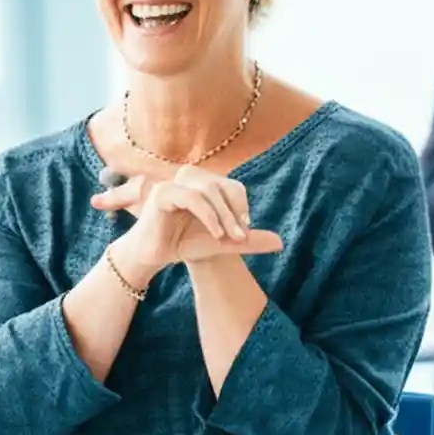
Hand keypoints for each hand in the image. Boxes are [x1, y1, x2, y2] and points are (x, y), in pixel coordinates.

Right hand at [90, 165, 282, 275]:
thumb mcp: (222, 242)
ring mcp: (174, 183)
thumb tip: (280, 243)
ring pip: (208, 190)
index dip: (241, 206)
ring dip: (223, 215)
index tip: (246, 230)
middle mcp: (189, 178)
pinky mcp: (163, 193)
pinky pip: (192, 198)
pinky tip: (216, 233)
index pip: (231, 186)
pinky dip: (208, 215)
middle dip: (234, 212)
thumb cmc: (184, 244)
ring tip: (230, 238)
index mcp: (202, 183)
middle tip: (242, 236)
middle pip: (221, 186)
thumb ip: (247, 241)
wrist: (153, 256)